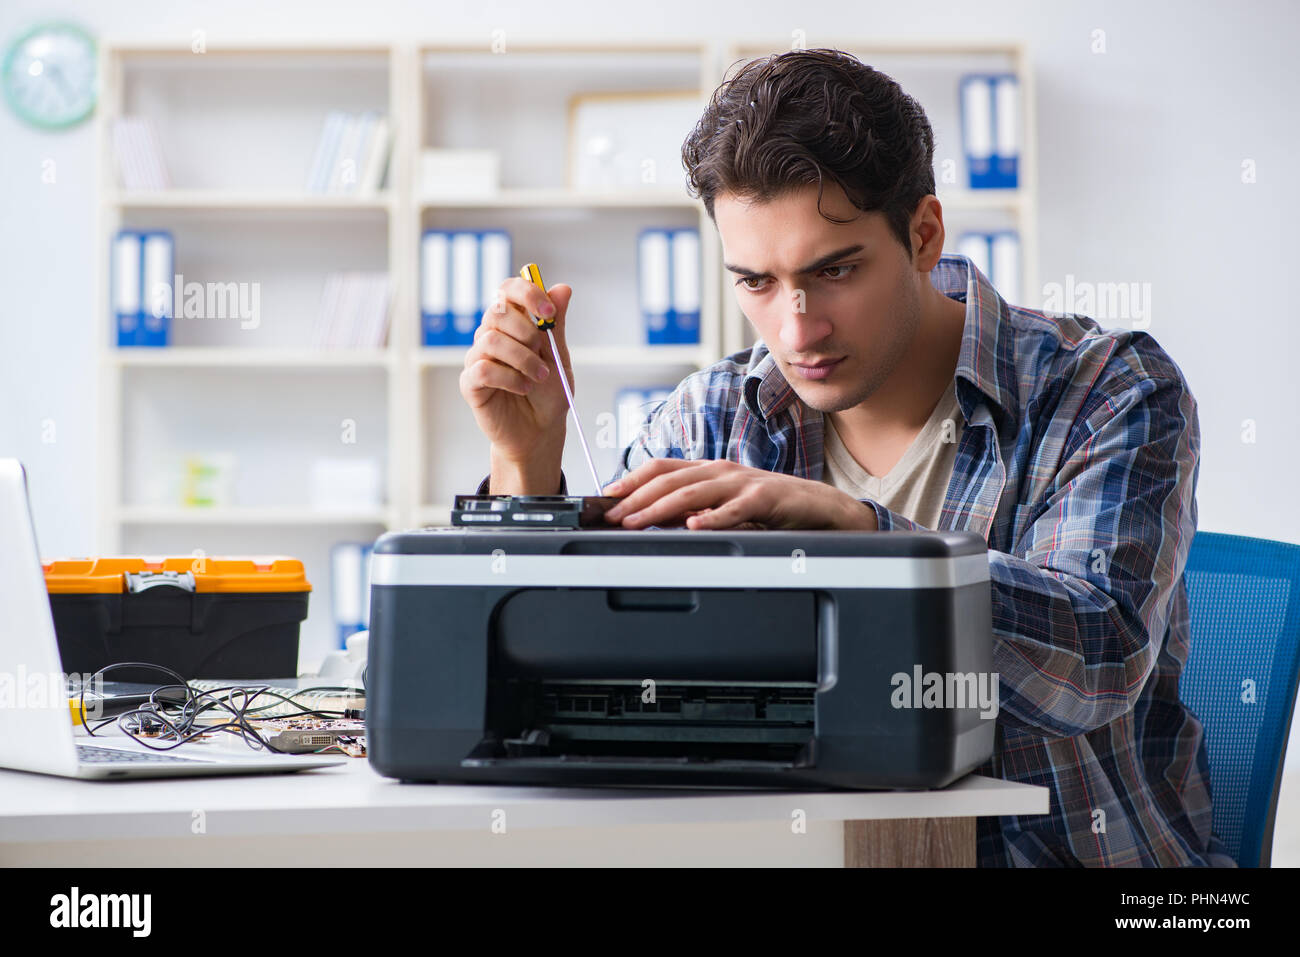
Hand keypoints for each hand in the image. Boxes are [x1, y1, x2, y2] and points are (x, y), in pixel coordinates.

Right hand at [459, 277, 574, 490]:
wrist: (540, 431)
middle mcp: (491, 335)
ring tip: (538, 377)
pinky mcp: (470, 383)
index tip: (548, 312)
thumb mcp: (558, 355)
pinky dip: (509, 378)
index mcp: (512, 323)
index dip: (527, 293)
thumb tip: (562, 288)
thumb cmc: (547, 393)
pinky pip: (483, 368)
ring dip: (522, 359)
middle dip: (527, 331)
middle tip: (544, 355)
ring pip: (490, 340)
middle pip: (497, 311)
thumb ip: (556, 323)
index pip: (508, 290)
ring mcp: (477, 358)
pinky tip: (522, 388)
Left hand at [601, 459, 878, 530]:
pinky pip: (735, 510)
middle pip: (671, 480)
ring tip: (638, 521)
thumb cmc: (771, 506)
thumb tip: (655, 518)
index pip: (662, 468)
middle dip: (637, 496)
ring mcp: (742, 483)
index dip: (632, 478)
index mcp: (709, 469)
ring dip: (661, 507)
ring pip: (694, 492)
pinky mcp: (765, 499)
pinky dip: (713, 518)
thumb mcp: (726, 503)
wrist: (819, 508)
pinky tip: (693, 527)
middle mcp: (721, 471)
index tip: (607, 495)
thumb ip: (696, 505)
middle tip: (614, 515)